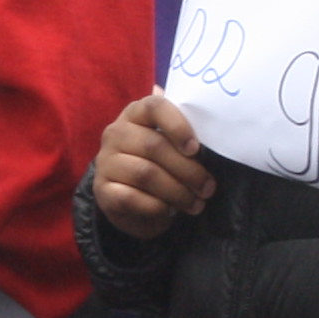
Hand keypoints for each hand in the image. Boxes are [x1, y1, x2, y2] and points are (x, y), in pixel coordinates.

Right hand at [91, 93, 214, 237]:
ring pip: (145, 174)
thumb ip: (186, 137)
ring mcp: (105, 162)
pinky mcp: (103, 190)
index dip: (177, 125)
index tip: (195, 149)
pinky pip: (131, 198)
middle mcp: (116, 133)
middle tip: (208, 188)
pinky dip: (157, 206)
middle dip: (188, 170)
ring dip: (177, 192)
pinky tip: (171, 211)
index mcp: (136, 113)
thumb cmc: (160, 165)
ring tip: (196, 203)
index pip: (155, 106)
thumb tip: (216, 138)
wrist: (131, 200)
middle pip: (153, 145)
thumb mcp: (172, 146)